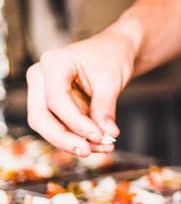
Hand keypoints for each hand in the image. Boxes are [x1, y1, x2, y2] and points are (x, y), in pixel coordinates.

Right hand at [26, 28, 137, 155]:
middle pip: (41, 117)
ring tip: (103, 148)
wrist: (115, 51)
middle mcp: (42, 77)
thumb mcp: (112, 80)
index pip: (56, 99)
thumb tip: (107, 134)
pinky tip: (99, 145)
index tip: (98, 136)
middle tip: (89, 151)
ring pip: (48, 126)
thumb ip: (105, 107)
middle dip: (64, 138)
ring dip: (73, 142)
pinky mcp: (54, 107)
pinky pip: (60, 128)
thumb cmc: (111, 57)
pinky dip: (78, 139)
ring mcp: (44, 92)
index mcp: (54, 63)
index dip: (75, 122)